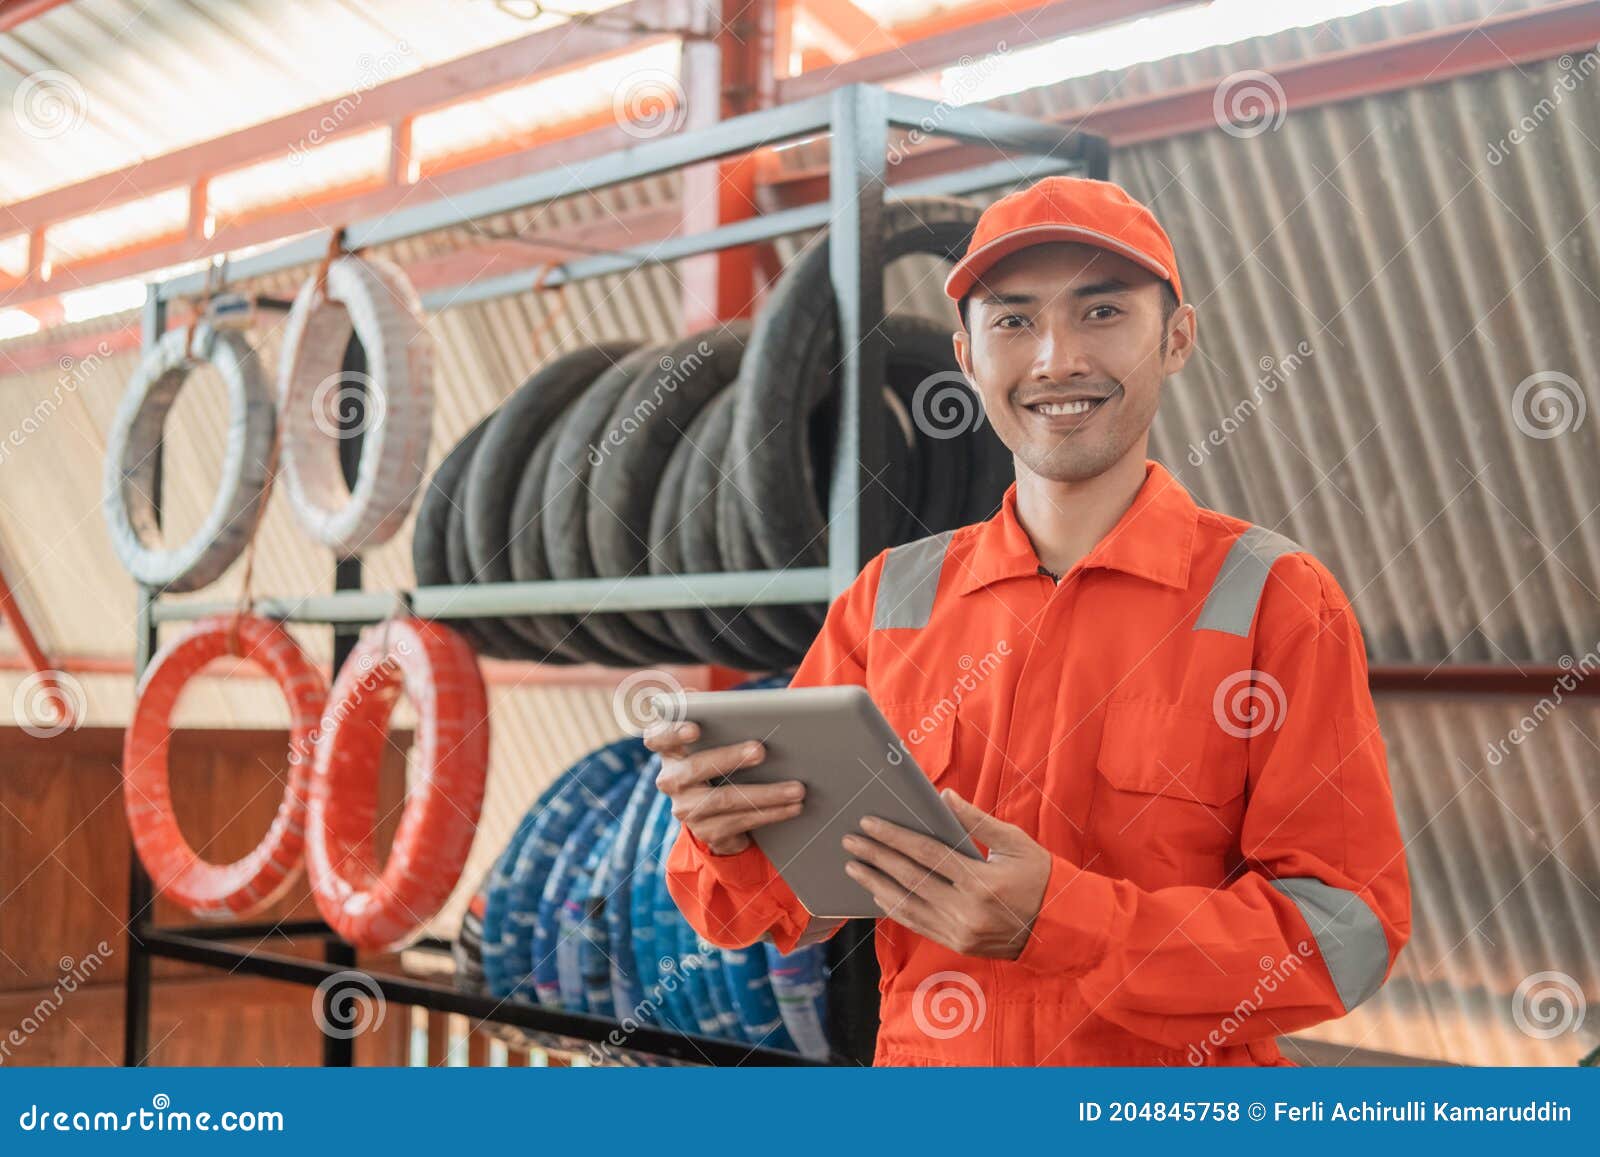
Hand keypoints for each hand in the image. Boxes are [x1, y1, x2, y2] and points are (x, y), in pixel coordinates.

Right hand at [644, 720, 804, 855]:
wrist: (719, 812)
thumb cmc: (720, 759)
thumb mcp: (713, 739)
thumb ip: (713, 716)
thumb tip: (719, 697)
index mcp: (669, 750)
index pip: (657, 737)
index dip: (672, 732)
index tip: (694, 728)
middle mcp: (670, 780)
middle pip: (695, 768)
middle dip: (730, 758)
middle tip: (761, 750)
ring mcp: (686, 809)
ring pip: (725, 799)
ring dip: (766, 793)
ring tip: (796, 788)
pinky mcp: (706, 831)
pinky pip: (741, 821)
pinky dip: (772, 813)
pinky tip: (793, 807)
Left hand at [841, 789, 1051, 959]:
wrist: (1060, 927)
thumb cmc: (1039, 877)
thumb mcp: (1015, 843)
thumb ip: (976, 821)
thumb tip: (943, 797)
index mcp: (981, 881)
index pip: (927, 855)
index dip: (894, 838)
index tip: (869, 824)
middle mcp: (967, 910)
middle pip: (910, 879)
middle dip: (876, 858)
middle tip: (850, 842)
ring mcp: (960, 931)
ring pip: (908, 905)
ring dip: (876, 884)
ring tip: (854, 867)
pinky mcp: (958, 944)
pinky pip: (918, 924)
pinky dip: (894, 908)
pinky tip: (878, 893)